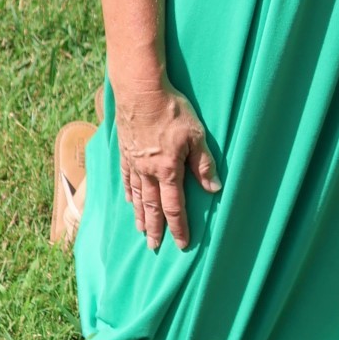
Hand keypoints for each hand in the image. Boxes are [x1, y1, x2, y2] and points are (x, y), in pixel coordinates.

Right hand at [115, 82, 220, 250]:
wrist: (140, 92)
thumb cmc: (172, 111)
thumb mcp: (197, 136)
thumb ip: (204, 164)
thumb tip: (214, 189)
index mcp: (168, 170)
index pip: (174, 206)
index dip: (179, 227)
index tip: (181, 244)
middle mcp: (148, 172)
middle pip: (152, 207)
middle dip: (156, 229)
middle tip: (155, 247)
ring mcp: (134, 162)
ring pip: (137, 196)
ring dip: (140, 215)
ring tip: (142, 231)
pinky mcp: (125, 152)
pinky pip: (126, 179)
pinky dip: (129, 193)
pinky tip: (129, 201)